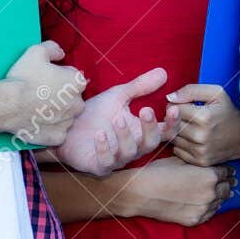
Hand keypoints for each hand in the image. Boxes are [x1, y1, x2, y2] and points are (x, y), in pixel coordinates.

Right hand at [4, 41, 85, 146]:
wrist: (8, 105)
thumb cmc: (23, 78)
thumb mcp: (36, 51)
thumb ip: (53, 48)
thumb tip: (60, 53)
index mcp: (77, 82)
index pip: (73, 77)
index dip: (59, 76)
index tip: (45, 79)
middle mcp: (78, 103)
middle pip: (72, 98)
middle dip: (61, 96)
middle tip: (41, 94)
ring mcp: (68, 122)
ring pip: (66, 116)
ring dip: (56, 113)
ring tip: (37, 109)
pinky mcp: (58, 137)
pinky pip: (57, 132)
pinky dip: (50, 129)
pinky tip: (37, 122)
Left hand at [51, 67, 180, 175]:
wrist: (66, 127)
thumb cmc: (96, 113)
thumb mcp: (119, 96)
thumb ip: (140, 87)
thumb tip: (163, 72)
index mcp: (141, 131)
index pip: (165, 131)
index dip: (173, 122)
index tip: (173, 107)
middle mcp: (133, 147)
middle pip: (151, 143)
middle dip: (150, 128)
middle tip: (145, 110)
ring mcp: (117, 158)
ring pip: (129, 152)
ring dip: (125, 135)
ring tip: (118, 118)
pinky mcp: (99, 166)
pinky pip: (106, 162)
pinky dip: (104, 149)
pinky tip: (99, 135)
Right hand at [124, 158, 234, 226]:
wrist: (141, 193)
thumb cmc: (158, 172)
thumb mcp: (181, 160)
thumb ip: (198, 162)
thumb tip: (206, 161)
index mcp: (209, 175)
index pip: (226, 172)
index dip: (227, 170)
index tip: (228, 170)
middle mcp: (211, 193)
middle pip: (227, 187)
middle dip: (227, 183)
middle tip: (230, 181)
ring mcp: (203, 209)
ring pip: (220, 202)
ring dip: (220, 196)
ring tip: (220, 193)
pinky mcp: (195, 220)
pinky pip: (210, 214)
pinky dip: (211, 208)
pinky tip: (209, 204)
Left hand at [164, 84, 239, 167]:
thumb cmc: (227, 111)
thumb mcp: (215, 93)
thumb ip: (191, 90)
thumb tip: (169, 98)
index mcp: (203, 116)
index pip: (173, 109)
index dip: (177, 105)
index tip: (186, 106)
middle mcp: (200, 136)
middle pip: (171, 124)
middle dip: (175, 119)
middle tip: (188, 117)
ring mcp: (200, 151)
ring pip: (173, 138)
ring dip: (178, 132)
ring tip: (192, 127)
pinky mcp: (199, 161)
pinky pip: (177, 151)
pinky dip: (181, 144)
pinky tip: (193, 139)